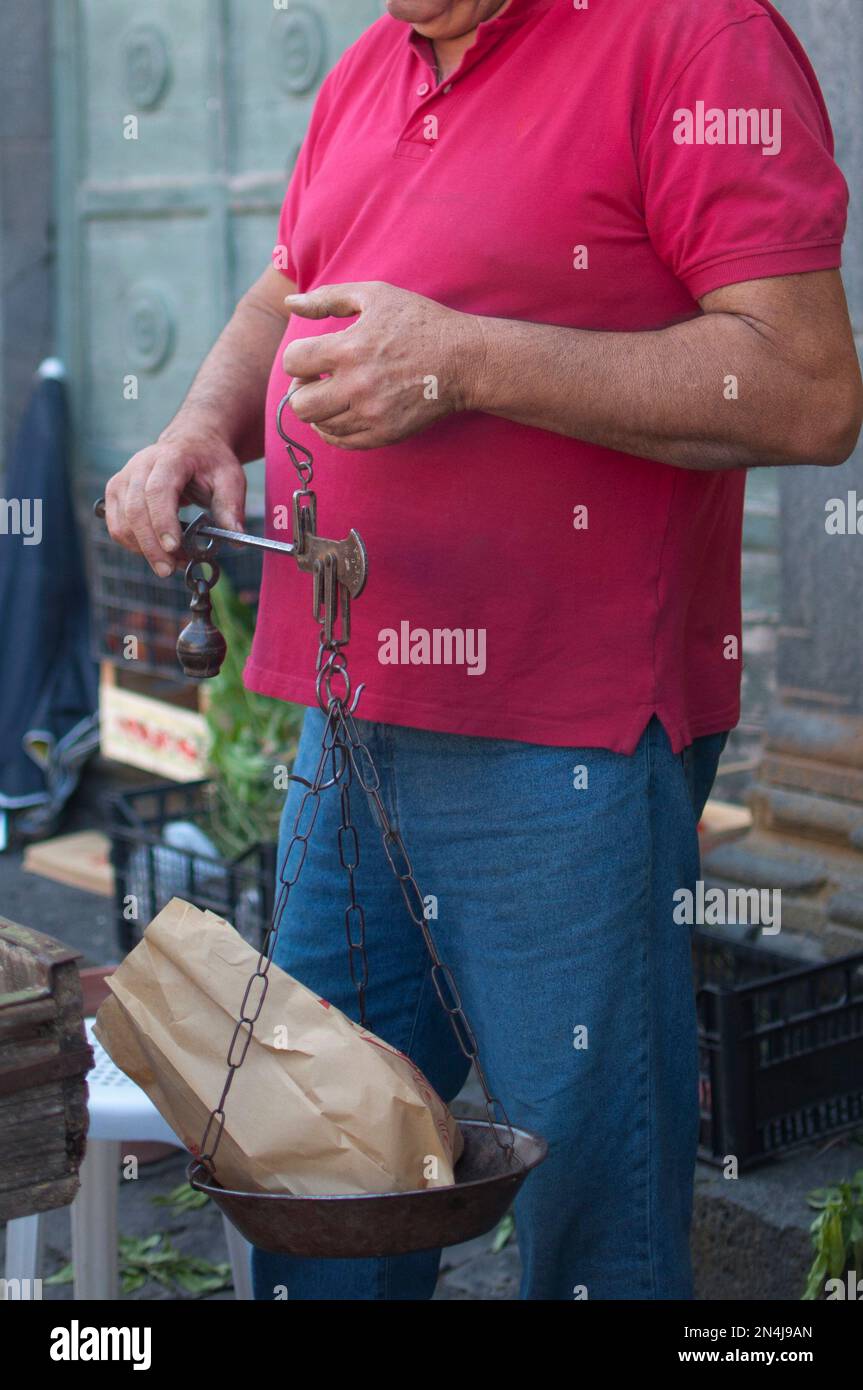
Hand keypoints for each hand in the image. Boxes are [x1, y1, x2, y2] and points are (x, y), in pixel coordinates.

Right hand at [104, 424, 245, 575]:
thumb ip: (231, 506)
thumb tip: (236, 539)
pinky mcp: (116, 492)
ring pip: (122, 522)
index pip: (158, 491)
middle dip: (151, 546)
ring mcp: (124, 478)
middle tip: (170, 570)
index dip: (163, 521)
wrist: (190, 444)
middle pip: (135, 509)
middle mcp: (140, 465)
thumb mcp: (230, 478)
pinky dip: (134, 545)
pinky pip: (116, 526)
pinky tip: (157, 553)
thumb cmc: (210, 462)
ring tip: (172, 563)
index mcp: (170, 458)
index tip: (173, 548)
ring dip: (144, 549)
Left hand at [282, 281, 482, 448]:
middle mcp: (356, 385)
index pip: (292, 362)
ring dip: (319, 411)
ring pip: (320, 426)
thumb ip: (328, 298)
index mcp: (348, 349)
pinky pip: (343, 442)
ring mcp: (372, 414)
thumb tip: (290, 302)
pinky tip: (342, 414)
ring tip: (332, 397)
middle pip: (299, 405)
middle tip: (315, 383)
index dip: (296, 360)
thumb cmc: (419, 322)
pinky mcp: (386, 433)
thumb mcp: (375, 296)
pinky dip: (335, 431)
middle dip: (301, 392)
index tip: (310, 359)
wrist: (464, 360)